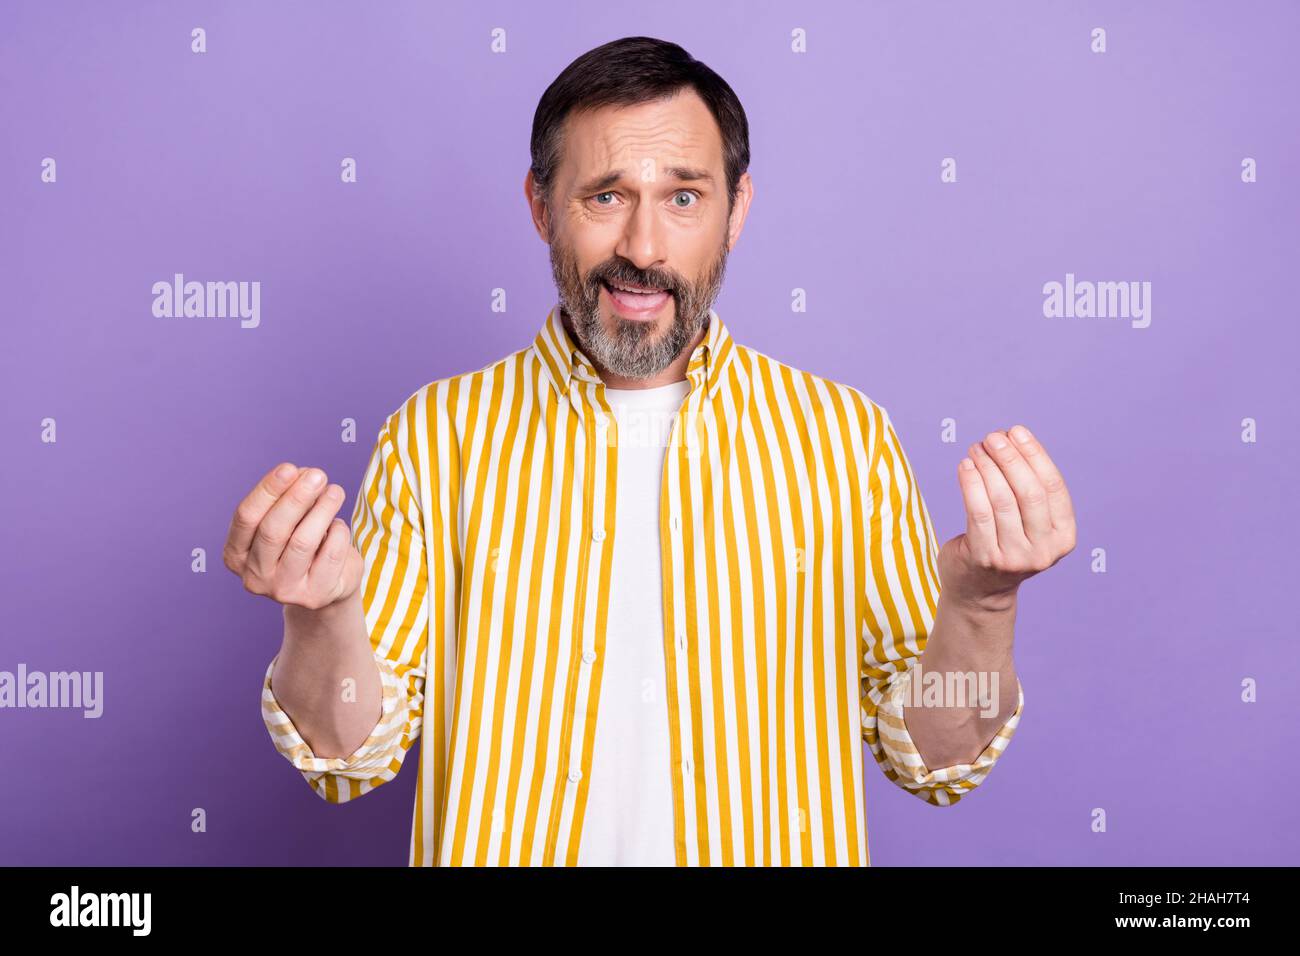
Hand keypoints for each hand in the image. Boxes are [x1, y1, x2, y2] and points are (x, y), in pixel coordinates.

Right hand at [222, 463, 364, 610]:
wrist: (327, 583)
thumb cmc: (302, 543)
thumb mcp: (289, 520)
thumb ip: (288, 498)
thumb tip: (304, 474)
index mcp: (236, 554)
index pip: (246, 517)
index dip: (267, 490)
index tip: (289, 468)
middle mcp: (254, 576)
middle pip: (273, 530)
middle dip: (296, 497)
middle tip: (318, 475)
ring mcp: (284, 590)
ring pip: (303, 542)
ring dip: (322, 510)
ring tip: (335, 491)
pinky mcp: (315, 596)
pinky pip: (330, 554)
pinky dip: (338, 532)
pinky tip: (339, 525)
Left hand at [938, 425, 1076, 612]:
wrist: (979, 591)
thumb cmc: (1004, 544)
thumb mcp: (1029, 523)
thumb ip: (1028, 490)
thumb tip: (1012, 439)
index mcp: (1063, 537)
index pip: (1052, 487)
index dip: (1035, 455)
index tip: (1017, 431)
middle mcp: (1044, 551)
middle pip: (1028, 492)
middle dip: (1010, 458)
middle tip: (993, 437)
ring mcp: (1014, 557)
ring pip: (1001, 500)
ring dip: (987, 467)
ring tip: (976, 449)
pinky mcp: (985, 558)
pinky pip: (978, 512)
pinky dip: (971, 484)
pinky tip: (965, 466)